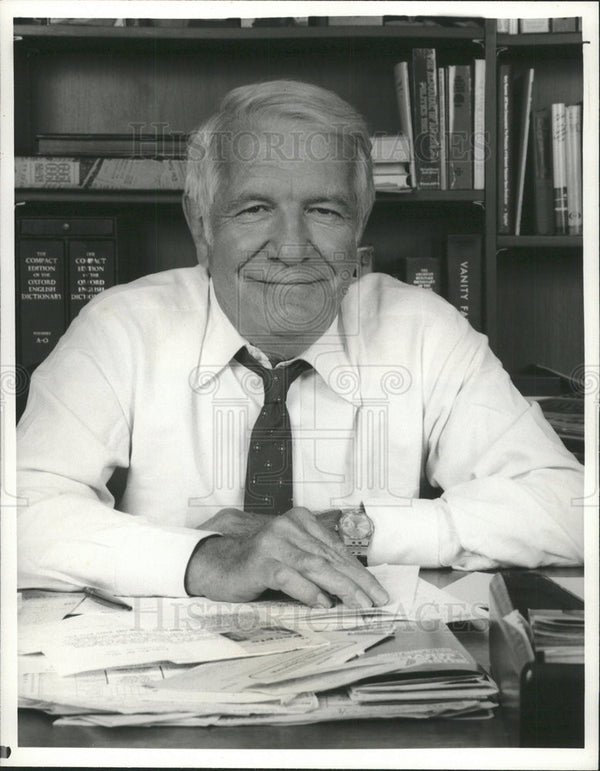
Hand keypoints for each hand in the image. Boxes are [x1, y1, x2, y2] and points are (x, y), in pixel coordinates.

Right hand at [185, 507, 387, 608]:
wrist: (214, 562)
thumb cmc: (255, 562)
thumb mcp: (289, 555)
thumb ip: (314, 561)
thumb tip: (351, 584)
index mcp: (299, 521)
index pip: (336, 549)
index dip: (359, 571)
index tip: (376, 590)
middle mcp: (288, 527)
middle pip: (330, 557)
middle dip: (357, 581)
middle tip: (376, 600)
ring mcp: (273, 542)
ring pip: (315, 565)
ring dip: (341, 587)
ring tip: (359, 604)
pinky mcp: (259, 561)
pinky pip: (289, 577)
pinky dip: (308, 591)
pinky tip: (323, 603)